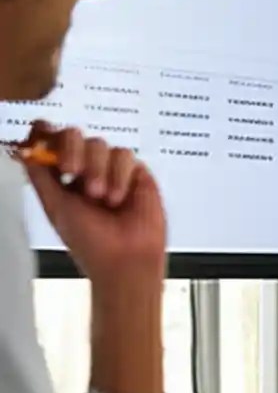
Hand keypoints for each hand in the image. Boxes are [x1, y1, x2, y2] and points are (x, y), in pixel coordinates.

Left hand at [22, 121, 165, 282]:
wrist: (124, 258)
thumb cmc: (89, 241)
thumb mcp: (54, 206)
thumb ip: (39, 175)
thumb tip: (25, 148)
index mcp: (62, 177)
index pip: (51, 142)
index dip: (45, 134)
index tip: (42, 137)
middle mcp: (87, 169)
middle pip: (74, 135)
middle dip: (71, 149)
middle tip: (70, 171)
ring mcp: (112, 170)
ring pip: (100, 144)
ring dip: (97, 169)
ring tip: (100, 196)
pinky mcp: (137, 173)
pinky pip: (125, 156)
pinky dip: (119, 174)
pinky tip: (117, 197)